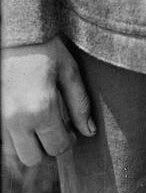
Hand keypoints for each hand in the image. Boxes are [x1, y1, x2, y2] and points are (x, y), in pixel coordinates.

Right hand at [1, 36, 95, 166]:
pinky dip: (14, 137)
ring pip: (14, 154)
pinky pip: (2, 140)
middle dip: (47, 148)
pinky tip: (25, 119)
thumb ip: (80, 104)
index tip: (71, 131)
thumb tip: (89, 131)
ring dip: (28, 145)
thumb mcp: (69, 72)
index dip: (68, 142)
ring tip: (39, 124)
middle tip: (55, 130)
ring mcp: (1, 118)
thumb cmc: (46, 49)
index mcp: (41, 109)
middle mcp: (17, 119)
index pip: (57, 148)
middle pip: (33, 158)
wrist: (18, 34)